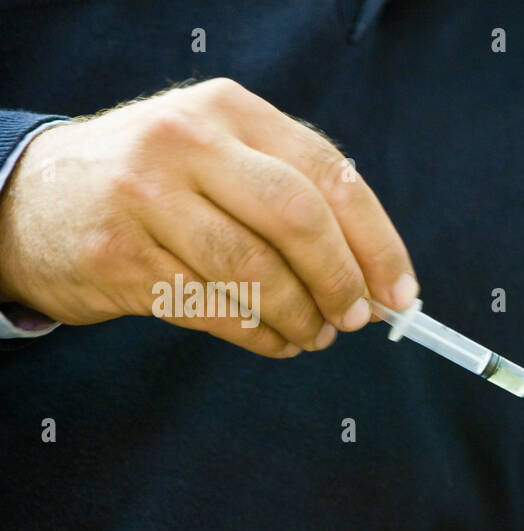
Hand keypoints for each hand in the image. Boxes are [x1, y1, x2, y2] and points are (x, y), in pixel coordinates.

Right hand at [0, 78, 416, 356]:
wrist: (33, 198)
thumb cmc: (156, 185)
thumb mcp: (220, 157)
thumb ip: (296, 195)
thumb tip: (379, 275)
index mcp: (229, 110)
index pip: (328, 174)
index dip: (376, 242)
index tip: (401, 292)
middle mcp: (185, 143)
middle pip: (297, 219)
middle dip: (341, 281)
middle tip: (358, 319)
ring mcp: (146, 198)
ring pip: (254, 272)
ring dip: (300, 317)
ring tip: (316, 335)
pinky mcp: (120, 257)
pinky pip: (213, 310)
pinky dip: (259, 336)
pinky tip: (276, 341)